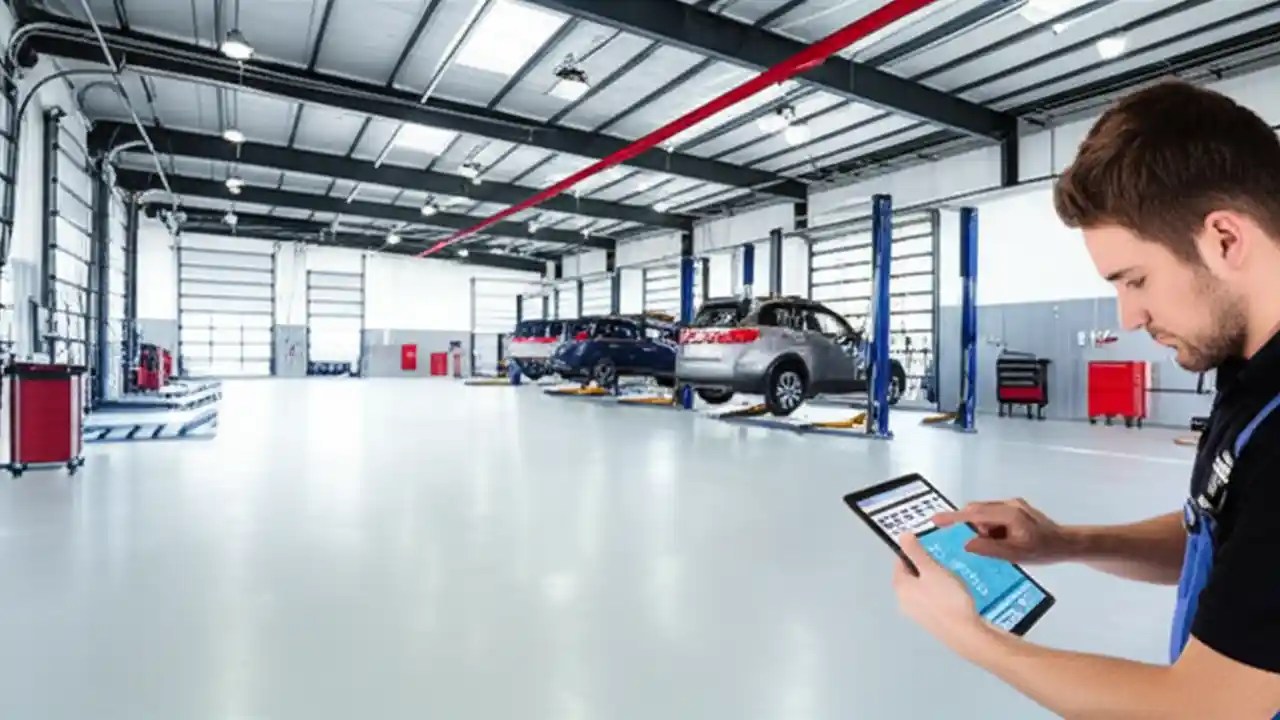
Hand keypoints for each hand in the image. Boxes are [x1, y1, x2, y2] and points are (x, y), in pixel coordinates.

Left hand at [893, 533, 986, 651]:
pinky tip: (957, 594)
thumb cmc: (947, 598)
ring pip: (924, 588)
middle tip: (944, 565)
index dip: (914, 552)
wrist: (967, 633)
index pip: (900, 562)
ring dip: (936, 580)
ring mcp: (918, 614)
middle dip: (928, 567)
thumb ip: (916, 552)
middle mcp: (904, 602)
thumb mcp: (932, 569)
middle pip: (912, 576)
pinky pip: (934, 601)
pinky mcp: (932, 622)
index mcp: (900, 587)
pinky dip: (943, 594)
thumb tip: (901, 536)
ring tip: (953, 579)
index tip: (930, 549)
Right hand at [932, 498, 1072, 563]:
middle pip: (978, 511)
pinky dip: (991, 527)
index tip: (935, 520)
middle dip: (973, 528)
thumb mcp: (1016, 555)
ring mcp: (1012, 504)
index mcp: (1009, 514)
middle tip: (980, 545)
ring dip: (984, 529)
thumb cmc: (1042, 551)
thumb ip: (990, 548)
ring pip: (985, 513)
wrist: (1066, 543)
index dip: (953, 517)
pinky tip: (1002, 540)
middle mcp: (1009, 504)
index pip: (975, 513)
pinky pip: (993, 515)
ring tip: (998, 545)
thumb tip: (966, 543)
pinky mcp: (1015, 508)